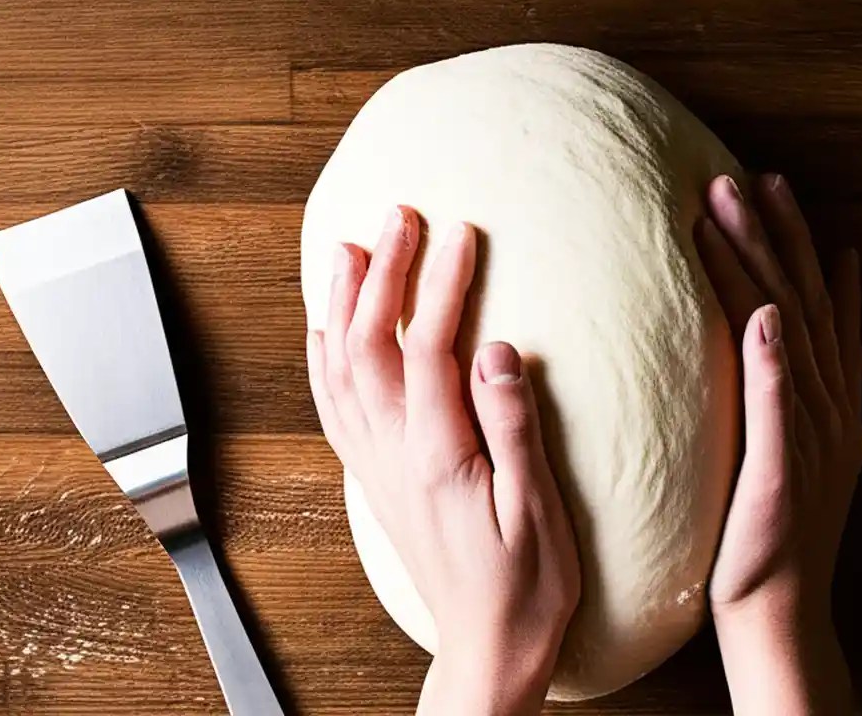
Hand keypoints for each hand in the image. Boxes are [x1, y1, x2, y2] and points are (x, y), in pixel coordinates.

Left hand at [306, 207, 579, 715]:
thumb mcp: (537, 510)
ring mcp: (378, 466)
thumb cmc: (526, 584)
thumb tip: (498, 350)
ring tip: (350, 250)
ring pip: (341, 370)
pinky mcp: (377, 477)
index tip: (461, 233)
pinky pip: (335, 405)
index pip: (429, 350)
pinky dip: (325, 359)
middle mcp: (395, 455)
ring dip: (342, 304)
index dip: (442, 285)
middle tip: (401, 215)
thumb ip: (514, 427)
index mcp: (439, 457)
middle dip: (383, 272)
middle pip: (369, 346)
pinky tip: (327, 333)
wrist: (489, 645)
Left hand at [696, 174, 861, 713]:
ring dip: (764, 271)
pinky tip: (763, 315)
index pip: (812, 307)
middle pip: (801, 305)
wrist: (781, 610)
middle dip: (775, 237)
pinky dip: (776, 360)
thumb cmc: (769, 536)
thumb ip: (784, 393)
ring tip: (740, 210)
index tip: (778, 191)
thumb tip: (771, 333)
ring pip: (787, 337)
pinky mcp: (781, 473)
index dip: (798, 245)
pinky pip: (780, 409)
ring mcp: (809, 439)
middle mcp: (827, 410)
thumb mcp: (787, 453)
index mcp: (829, 404)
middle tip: (748, 176)